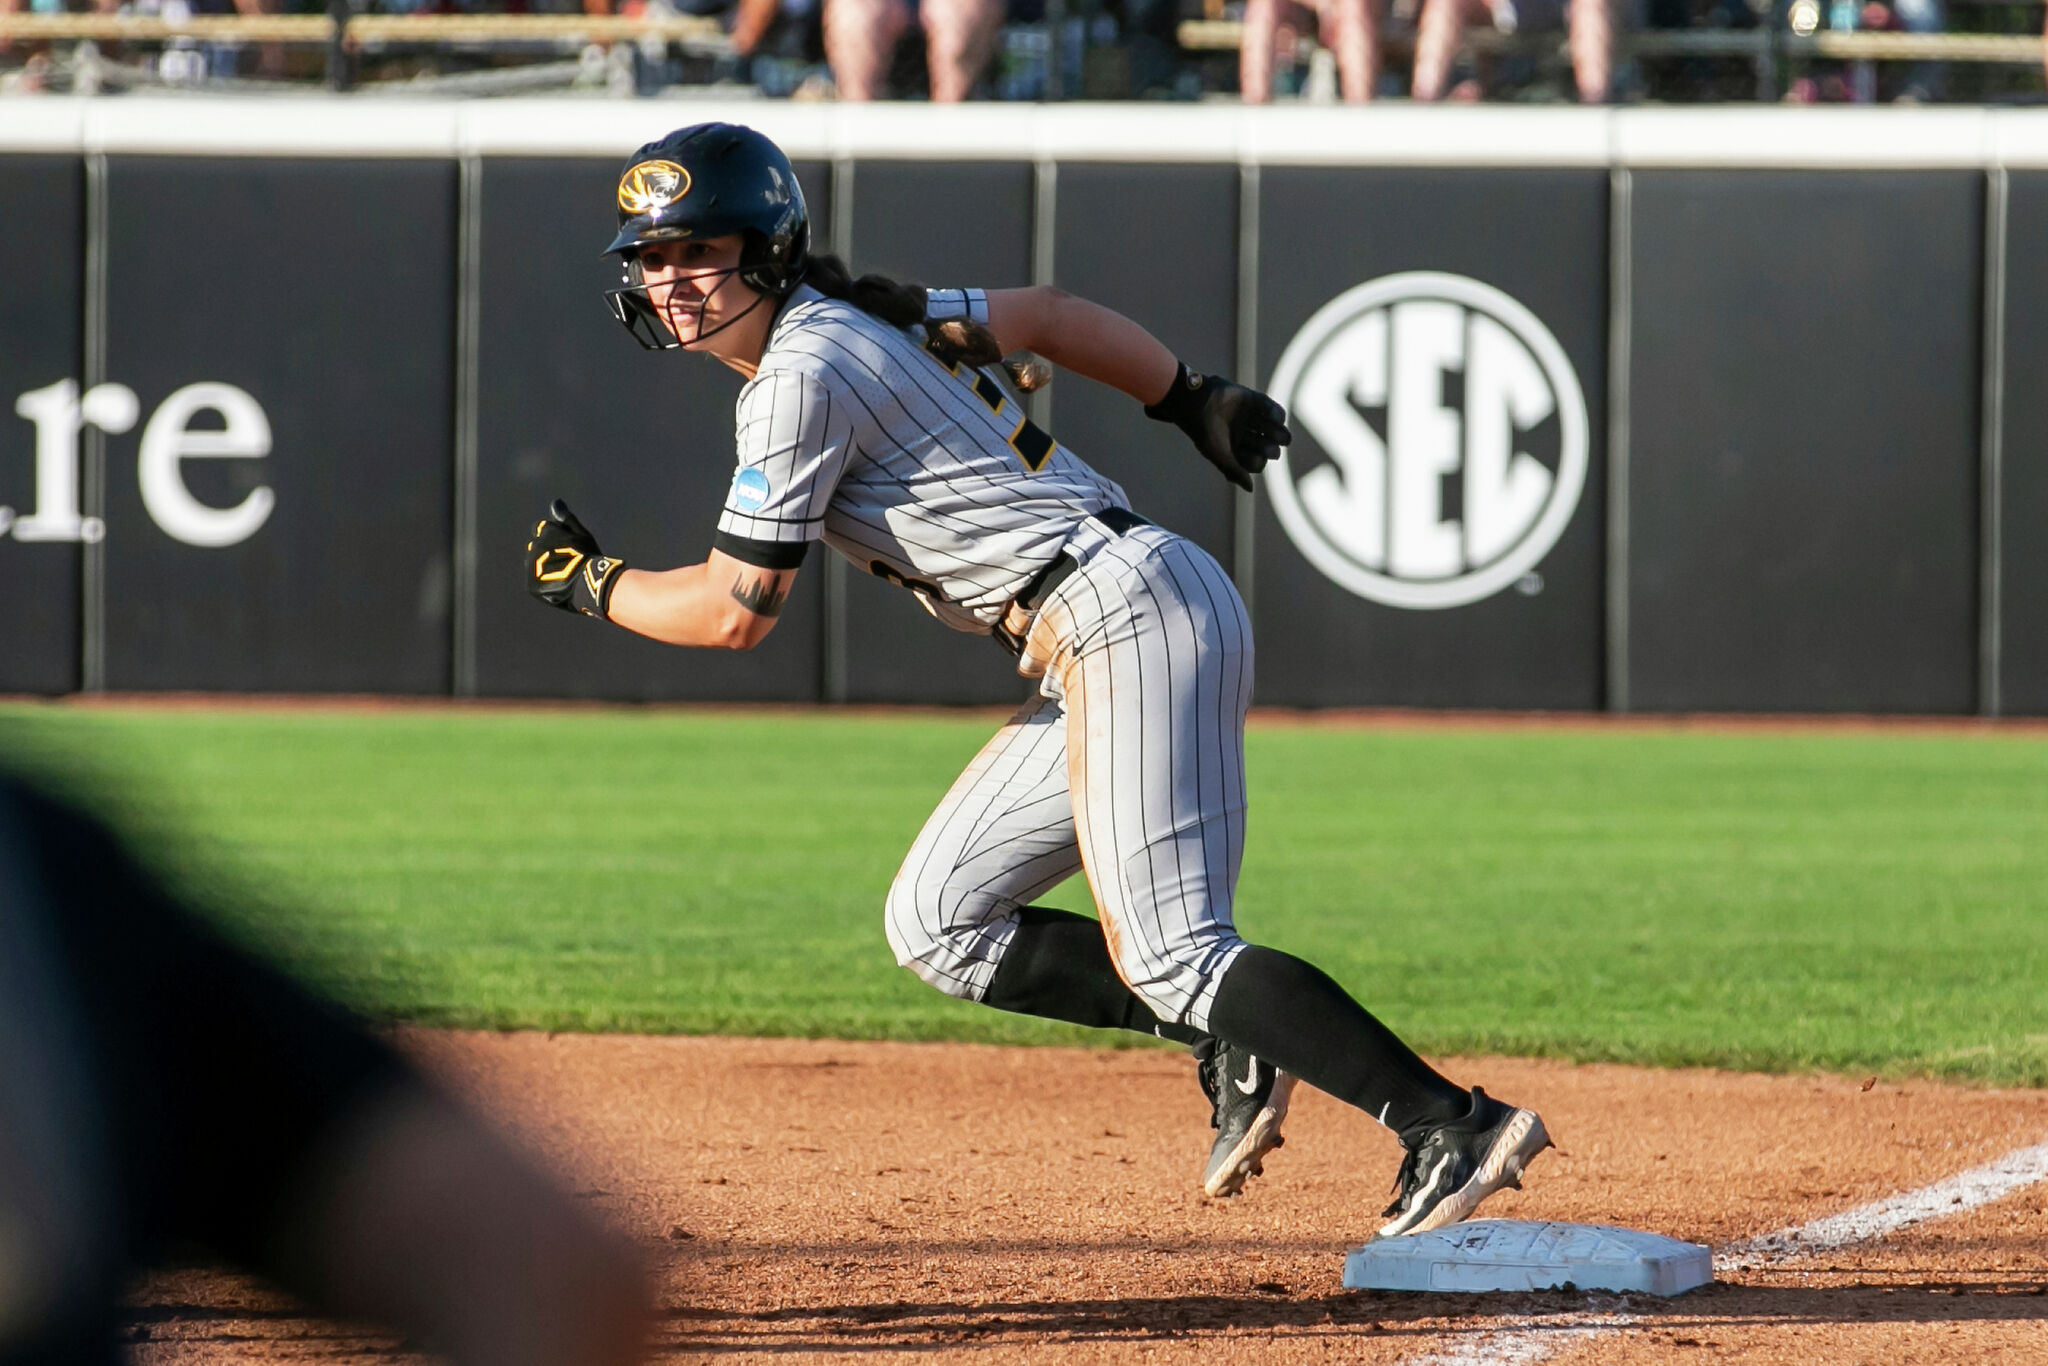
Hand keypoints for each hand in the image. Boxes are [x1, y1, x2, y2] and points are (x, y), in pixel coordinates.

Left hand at [526, 499, 626, 618]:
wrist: (586, 582)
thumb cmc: (588, 556)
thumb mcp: (581, 534)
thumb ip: (566, 518)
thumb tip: (555, 502)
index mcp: (546, 531)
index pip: (541, 528)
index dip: (552, 536)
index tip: (564, 545)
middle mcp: (534, 546)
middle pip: (536, 546)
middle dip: (545, 551)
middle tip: (564, 562)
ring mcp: (531, 566)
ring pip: (533, 564)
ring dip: (543, 567)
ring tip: (562, 577)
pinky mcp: (531, 584)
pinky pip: (535, 582)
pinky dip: (544, 583)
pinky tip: (559, 586)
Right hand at [1144, 363, 1292, 491]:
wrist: (1198, 401)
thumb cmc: (1206, 432)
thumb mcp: (1220, 455)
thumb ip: (1235, 472)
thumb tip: (1250, 489)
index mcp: (1233, 448)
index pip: (1254, 460)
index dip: (1259, 461)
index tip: (1255, 459)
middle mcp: (1242, 433)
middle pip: (1264, 444)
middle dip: (1271, 449)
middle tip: (1274, 452)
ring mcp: (1248, 416)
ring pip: (1270, 427)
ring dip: (1279, 433)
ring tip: (1284, 439)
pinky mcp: (1252, 400)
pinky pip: (1271, 408)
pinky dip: (1278, 415)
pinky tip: (1277, 420)